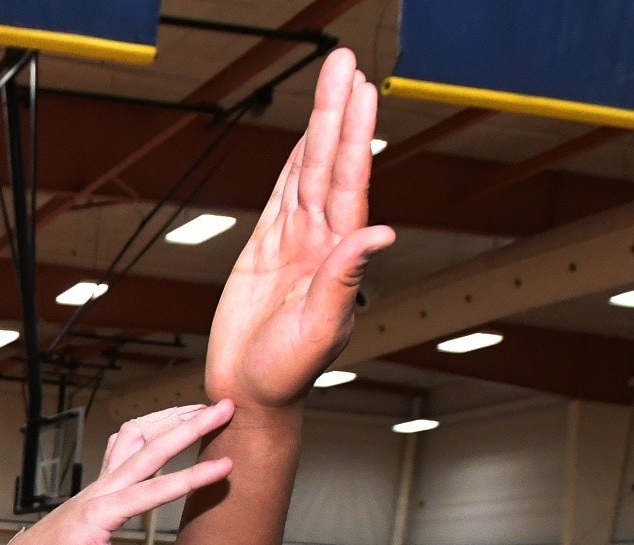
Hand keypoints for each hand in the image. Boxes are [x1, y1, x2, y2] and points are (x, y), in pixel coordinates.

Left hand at [0, 401, 236, 544]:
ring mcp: (100, 483)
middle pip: (151, 449)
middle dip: (190, 426)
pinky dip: (148, 429)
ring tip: (203, 408)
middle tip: (224, 408)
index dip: (192, 477)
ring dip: (171, 420)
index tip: (225, 465)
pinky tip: (163, 424)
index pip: (155, 491)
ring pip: (138, 438)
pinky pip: (124, 446)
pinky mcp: (100, 484)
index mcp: (101, 511)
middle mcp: (102, 488)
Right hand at [205, 47, 394, 410]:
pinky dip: (292, 163)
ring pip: (307, 171)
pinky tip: (303, 138)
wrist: (252, 396)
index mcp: (339, 256)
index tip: (362, 90)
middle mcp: (322, 241)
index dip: (354, 135)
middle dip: (338, 111)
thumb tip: (381, 233)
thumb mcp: (320, 329)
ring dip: (320, 127)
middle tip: (345, 61)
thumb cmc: (288, 375)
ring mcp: (295, 243)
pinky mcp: (266, 251)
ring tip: (332, 79)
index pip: (348, 182)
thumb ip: (346, 280)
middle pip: (329, 162)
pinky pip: (282, 196)